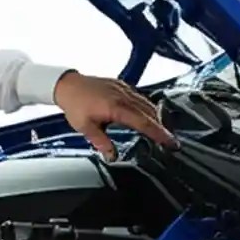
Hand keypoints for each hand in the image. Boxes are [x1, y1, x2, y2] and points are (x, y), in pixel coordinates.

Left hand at [54, 71, 176, 160]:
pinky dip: (147, 106)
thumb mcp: (85, 127)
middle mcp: (123, 96)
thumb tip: (112, 155)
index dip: (159, 134)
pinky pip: (140, 96)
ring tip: (163, 130)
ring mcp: (123, 89)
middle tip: (171, 141)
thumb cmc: (75, 103)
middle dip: (163, 127)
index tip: (171, 142)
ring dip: (156, 116)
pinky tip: (148, 114)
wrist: (67, 84)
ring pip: (147, 103)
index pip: (144, 123)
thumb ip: (101, 142)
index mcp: (117, 107)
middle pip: (150, 113)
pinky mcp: (121, 85)